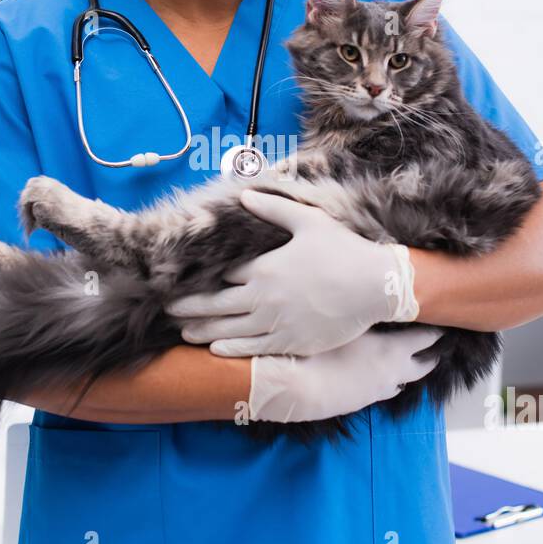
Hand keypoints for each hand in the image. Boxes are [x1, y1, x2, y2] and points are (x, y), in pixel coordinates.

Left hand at [165, 188, 418, 356]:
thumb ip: (273, 209)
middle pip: (217, 304)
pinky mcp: (291, 342)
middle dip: (189, 307)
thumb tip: (244, 195)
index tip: (180, 281)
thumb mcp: (308, 222)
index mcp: (266, 268)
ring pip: (229, 329)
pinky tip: (214, 348)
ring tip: (182, 332)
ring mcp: (277, 323)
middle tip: (168, 310)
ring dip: (202, 330)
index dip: (203, 279)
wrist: (375, 286)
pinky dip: (230, 348)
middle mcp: (265, 297)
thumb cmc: (344, 251)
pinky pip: (253, 348)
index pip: (225, 275)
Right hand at [246, 325, 443, 423]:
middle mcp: (392, 372)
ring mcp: (378, 390)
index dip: (437, 329)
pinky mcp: (362, 402)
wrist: (299, 388)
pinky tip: (375, 375)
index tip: (444, 320)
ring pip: (403, 381)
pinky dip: (385, 382)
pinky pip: (383, 391)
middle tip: (436, 347)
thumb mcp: (343, 320)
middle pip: (423, 365)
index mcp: (393, 349)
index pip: (427, 337)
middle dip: (431, 355)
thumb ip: (360, 306)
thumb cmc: (319, 349)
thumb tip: (366, 288)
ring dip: (407, 371)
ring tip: (407, 360)